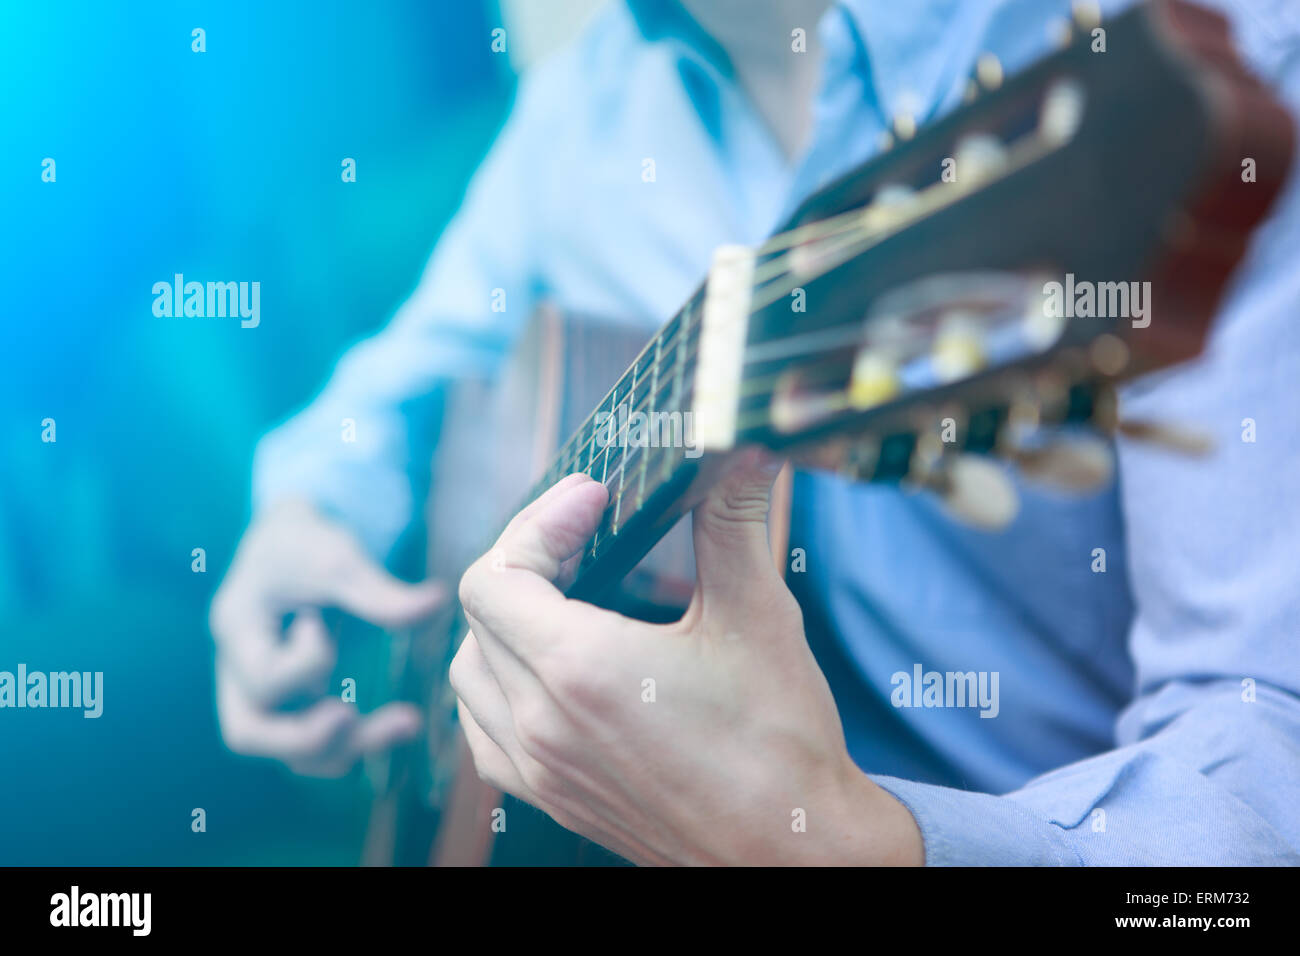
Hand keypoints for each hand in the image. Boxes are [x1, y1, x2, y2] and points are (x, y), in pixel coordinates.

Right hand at [210, 498, 444, 775]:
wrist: (290, 540)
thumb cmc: (305, 542)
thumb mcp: (338, 556)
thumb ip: (379, 590)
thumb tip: (438, 601)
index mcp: (236, 627)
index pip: (262, 677)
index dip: (304, 662)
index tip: (321, 622)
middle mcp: (237, 669)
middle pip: (247, 733)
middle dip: (305, 738)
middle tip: (352, 716)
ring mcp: (261, 690)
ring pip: (286, 749)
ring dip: (344, 748)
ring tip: (406, 722)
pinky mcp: (290, 700)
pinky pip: (311, 742)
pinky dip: (351, 743)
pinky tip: (399, 724)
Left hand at [450, 456, 923, 864]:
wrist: (792, 853)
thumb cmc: (779, 743)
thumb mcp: (758, 618)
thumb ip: (733, 522)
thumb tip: (742, 451)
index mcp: (579, 669)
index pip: (495, 574)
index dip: (538, 523)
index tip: (593, 502)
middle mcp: (541, 722)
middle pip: (480, 614)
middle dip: (526, 560)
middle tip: (586, 538)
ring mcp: (539, 769)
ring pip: (469, 673)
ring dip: (502, 622)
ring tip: (564, 597)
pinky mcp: (552, 799)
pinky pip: (483, 731)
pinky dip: (497, 687)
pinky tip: (549, 674)